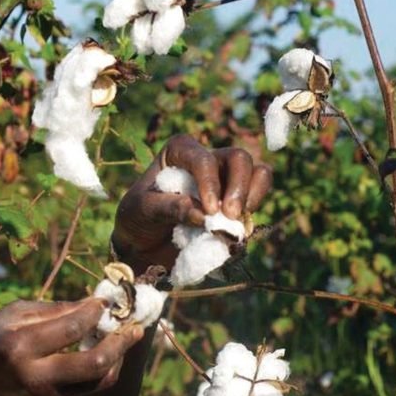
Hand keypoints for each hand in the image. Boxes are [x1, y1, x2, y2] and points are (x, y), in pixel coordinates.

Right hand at [0, 299, 144, 395]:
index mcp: (19, 346)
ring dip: (119, 358)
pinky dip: (103, 368)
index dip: (96, 311)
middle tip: (134, 326)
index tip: (106, 300)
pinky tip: (108, 350)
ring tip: (127, 336)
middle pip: (95, 363)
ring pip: (99, 381)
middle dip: (121, 342)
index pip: (73, 327)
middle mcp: (34, 375)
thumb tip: (95, 304)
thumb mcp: (14, 313)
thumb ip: (55, 309)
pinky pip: (88, 388)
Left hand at [111, 135, 272, 271]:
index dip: (211, 183)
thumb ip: (169, 208)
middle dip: (240, 186)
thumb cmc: (137, 218)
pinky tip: (236, 232)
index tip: (210, 211)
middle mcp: (207, 159)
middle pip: (239, 158)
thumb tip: (203, 214)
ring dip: (253, 196)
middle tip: (231, 216)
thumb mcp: (142, 210)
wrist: (144, 244)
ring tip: (236, 222)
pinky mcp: (236, 203)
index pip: (203, 159)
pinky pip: (258, 199)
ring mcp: (225, 180)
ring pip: (258, 172)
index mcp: (180, 151)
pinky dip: (252, 215)